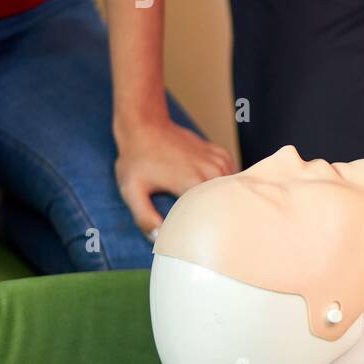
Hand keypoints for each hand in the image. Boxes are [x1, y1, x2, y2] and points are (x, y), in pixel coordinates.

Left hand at [114, 116, 236, 237]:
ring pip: (230, 190)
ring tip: (210, 209)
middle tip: (206, 227)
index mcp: (193, 183)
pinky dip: (225, 185)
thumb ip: (144, 217)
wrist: (145, 125)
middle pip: (224, 203)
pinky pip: (232, 176)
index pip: (211, 214)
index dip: (205, 227)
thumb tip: (159, 238)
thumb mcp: (131, 190)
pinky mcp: (221, 154)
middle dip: (217, 215)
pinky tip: (212, 190)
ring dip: (222, 199)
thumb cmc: (137, 158)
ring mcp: (219, 160)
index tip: (199, 235)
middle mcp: (211, 171)